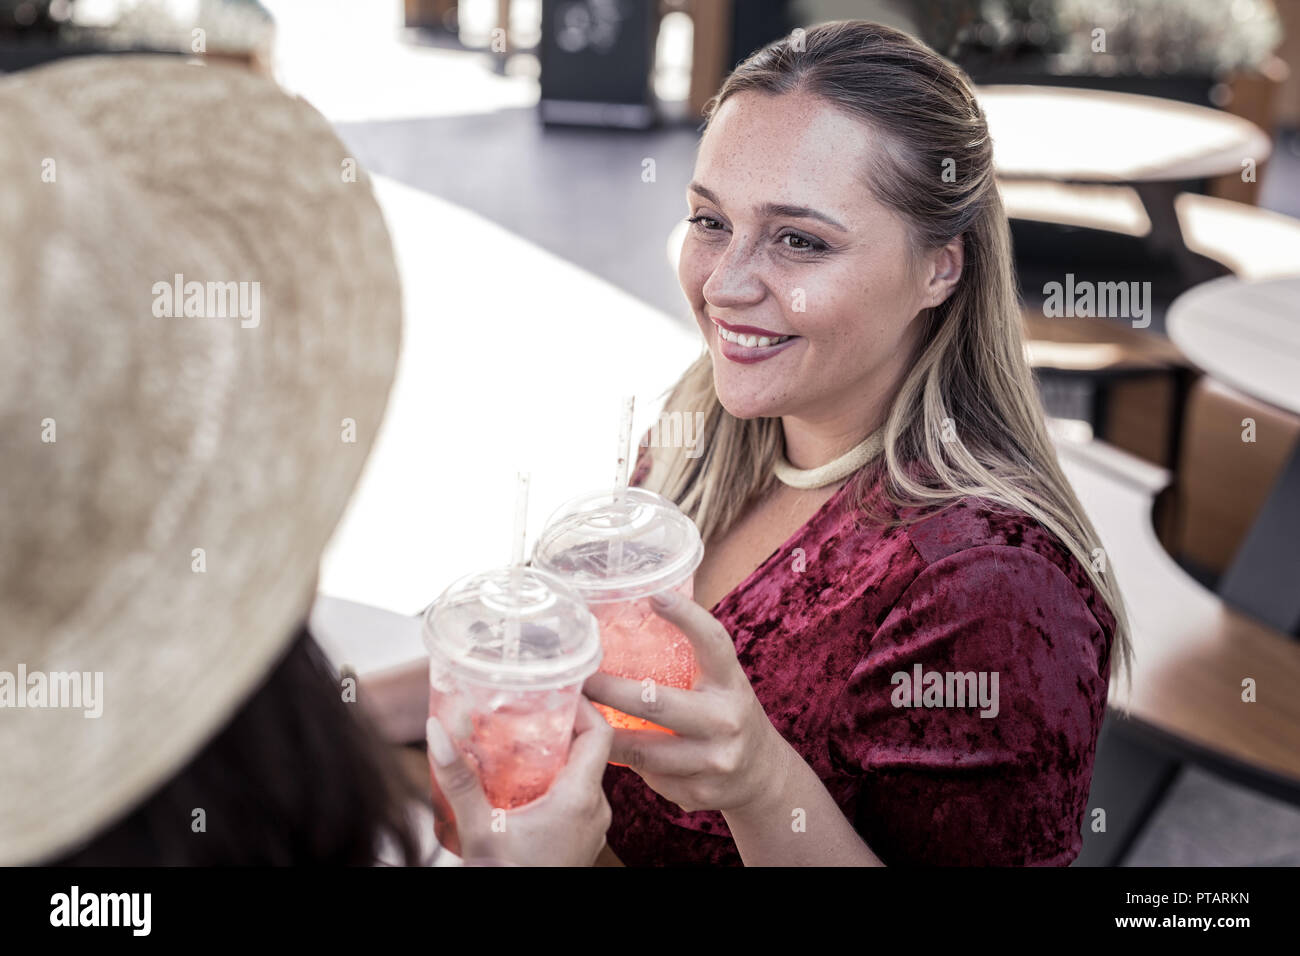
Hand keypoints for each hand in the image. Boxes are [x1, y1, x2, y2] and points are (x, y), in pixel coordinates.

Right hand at [426, 698, 613, 865]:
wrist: (518, 930)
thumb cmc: (508, 878)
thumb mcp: (478, 828)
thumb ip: (458, 778)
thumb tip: (437, 730)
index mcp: (581, 798)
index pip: (600, 733)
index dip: (583, 706)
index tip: (557, 691)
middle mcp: (596, 810)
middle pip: (591, 751)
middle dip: (563, 728)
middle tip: (532, 711)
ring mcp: (593, 827)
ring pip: (586, 775)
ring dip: (560, 756)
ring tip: (525, 742)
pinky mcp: (582, 840)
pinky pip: (580, 798)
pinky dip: (560, 781)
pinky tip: (527, 781)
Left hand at [582, 590, 791, 813]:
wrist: (763, 775)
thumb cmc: (726, 714)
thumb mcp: (721, 681)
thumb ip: (691, 655)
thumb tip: (642, 604)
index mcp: (731, 683)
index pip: (714, 643)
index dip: (687, 617)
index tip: (655, 595)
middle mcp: (727, 720)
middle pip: (655, 704)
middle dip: (609, 691)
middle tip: (578, 680)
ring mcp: (716, 761)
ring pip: (642, 750)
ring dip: (606, 737)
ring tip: (579, 722)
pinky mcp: (701, 793)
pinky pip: (649, 777)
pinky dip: (631, 765)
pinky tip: (621, 757)